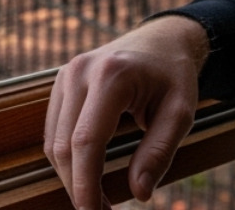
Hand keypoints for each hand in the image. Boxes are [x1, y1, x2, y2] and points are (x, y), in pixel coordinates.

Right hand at [44, 15, 208, 209]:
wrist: (161, 40)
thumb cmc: (174, 75)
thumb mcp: (181, 112)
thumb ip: (159, 152)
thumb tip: (139, 193)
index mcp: (112, 76)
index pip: (87, 141)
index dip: (86, 184)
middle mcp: (80, 72)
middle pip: (64, 145)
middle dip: (77, 186)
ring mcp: (66, 74)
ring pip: (53, 140)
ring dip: (70, 175)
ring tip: (96, 199)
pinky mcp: (61, 81)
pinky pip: (54, 129)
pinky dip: (66, 157)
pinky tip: (86, 173)